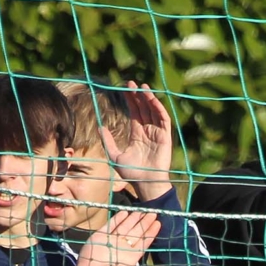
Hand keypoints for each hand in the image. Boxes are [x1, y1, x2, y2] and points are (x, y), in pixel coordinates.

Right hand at [59, 210, 167, 265]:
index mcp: (132, 256)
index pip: (144, 241)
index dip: (151, 232)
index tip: (158, 223)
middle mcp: (123, 246)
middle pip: (136, 232)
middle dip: (144, 222)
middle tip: (153, 213)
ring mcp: (112, 240)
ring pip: (125, 226)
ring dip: (133, 218)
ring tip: (141, 210)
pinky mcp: (101, 236)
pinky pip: (111, 225)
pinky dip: (117, 219)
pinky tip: (125, 212)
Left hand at [102, 82, 173, 201]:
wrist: (145, 183)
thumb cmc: (131, 172)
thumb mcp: (115, 156)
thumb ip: (108, 141)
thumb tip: (100, 127)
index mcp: (137, 134)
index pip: (134, 113)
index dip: (130, 100)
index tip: (124, 89)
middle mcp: (147, 131)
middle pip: (143, 108)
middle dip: (137, 95)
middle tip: (130, 83)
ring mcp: (157, 133)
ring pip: (153, 111)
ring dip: (148, 98)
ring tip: (142, 87)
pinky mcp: (165, 136)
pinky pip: (163, 119)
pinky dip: (158, 108)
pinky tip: (152, 99)